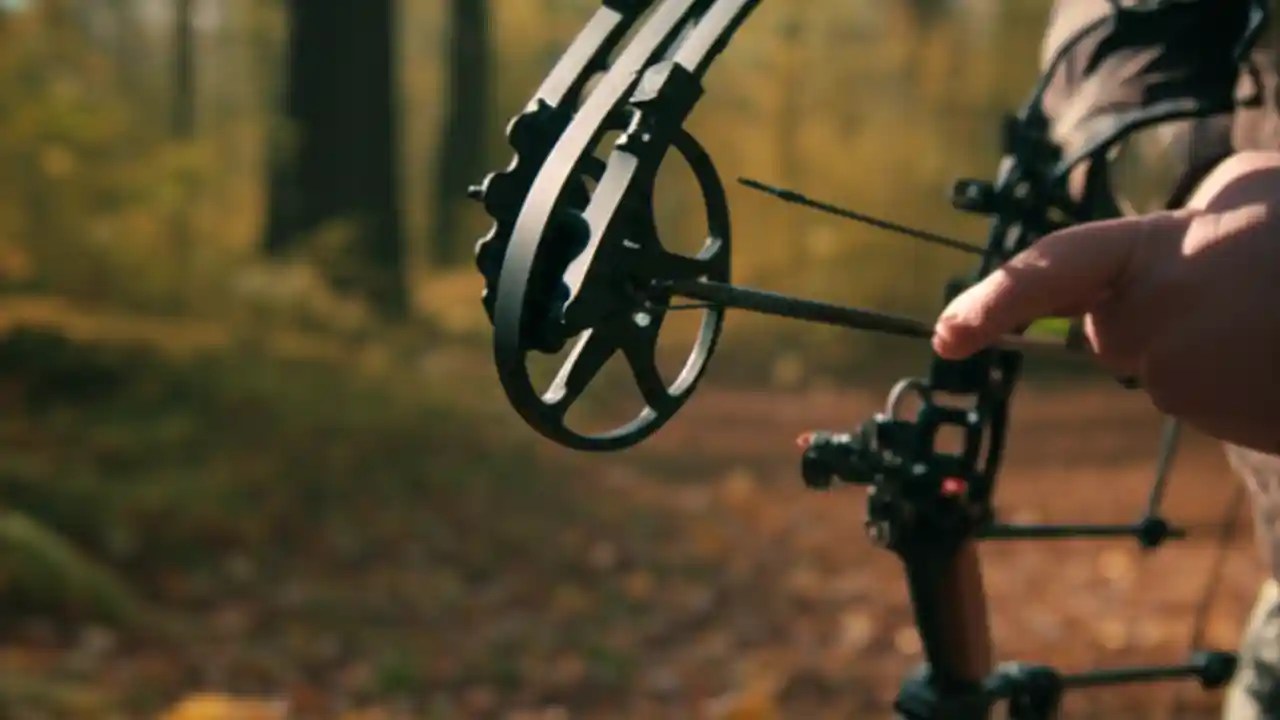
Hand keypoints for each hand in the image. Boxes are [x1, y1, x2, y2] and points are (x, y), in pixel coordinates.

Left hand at [932, 151, 1279, 452]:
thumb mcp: (1256, 194)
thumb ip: (1192, 217)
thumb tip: (1159, 258)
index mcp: (1158, 250)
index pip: (1051, 270)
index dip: (995, 300)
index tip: (946, 334)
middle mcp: (1155, 319)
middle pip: (1113, 338)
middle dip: (1153, 323)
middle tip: (1235, 296)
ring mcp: (1187, 380)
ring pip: (1167, 372)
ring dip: (1210, 352)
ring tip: (1273, 322)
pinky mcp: (1221, 422)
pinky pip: (1208, 401)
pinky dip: (1238, 383)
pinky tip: (1276, 357)